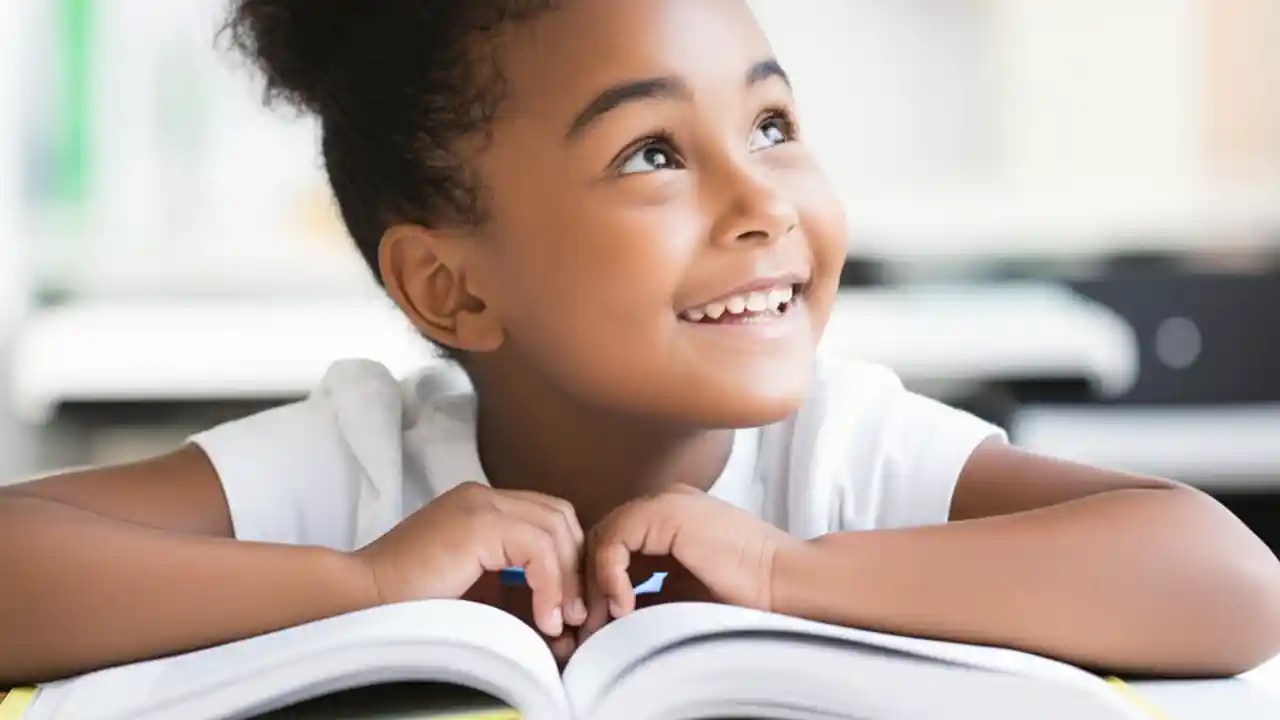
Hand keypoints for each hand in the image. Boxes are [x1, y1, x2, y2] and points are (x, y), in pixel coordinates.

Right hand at [352, 482, 586, 642]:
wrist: (360, 602)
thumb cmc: (410, 605)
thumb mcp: (476, 591)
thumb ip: (513, 589)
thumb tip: (563, 617)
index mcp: (481, 506)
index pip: (547, 517)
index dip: (567, 559)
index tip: (568, 605)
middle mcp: (482, 496)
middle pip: (559, 516)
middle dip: (574, 565)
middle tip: (573, 615)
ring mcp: (479, 504)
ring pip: (554, 529)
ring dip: (566, 580)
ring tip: (560, 622)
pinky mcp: (477, 523)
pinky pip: (539, 548)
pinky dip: (550, 585)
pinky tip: (544, 618)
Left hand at [581, 484, 801, 637]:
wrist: (784, 583)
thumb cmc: (746, 594)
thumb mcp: (681, 595)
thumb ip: (647, 593)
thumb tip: (606, 613)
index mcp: (669, 519)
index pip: (614, 543)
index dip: (600, 582)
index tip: (599, 622)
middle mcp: (664, 503)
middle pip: (602, 537)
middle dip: (591, 584)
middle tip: (592, 625)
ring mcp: (665, 502)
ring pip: (602, 536)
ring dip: (597, 583)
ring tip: (607, 619)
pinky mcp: (666, 512)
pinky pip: (614, 540)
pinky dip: (610, 575)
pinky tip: (625, 604)